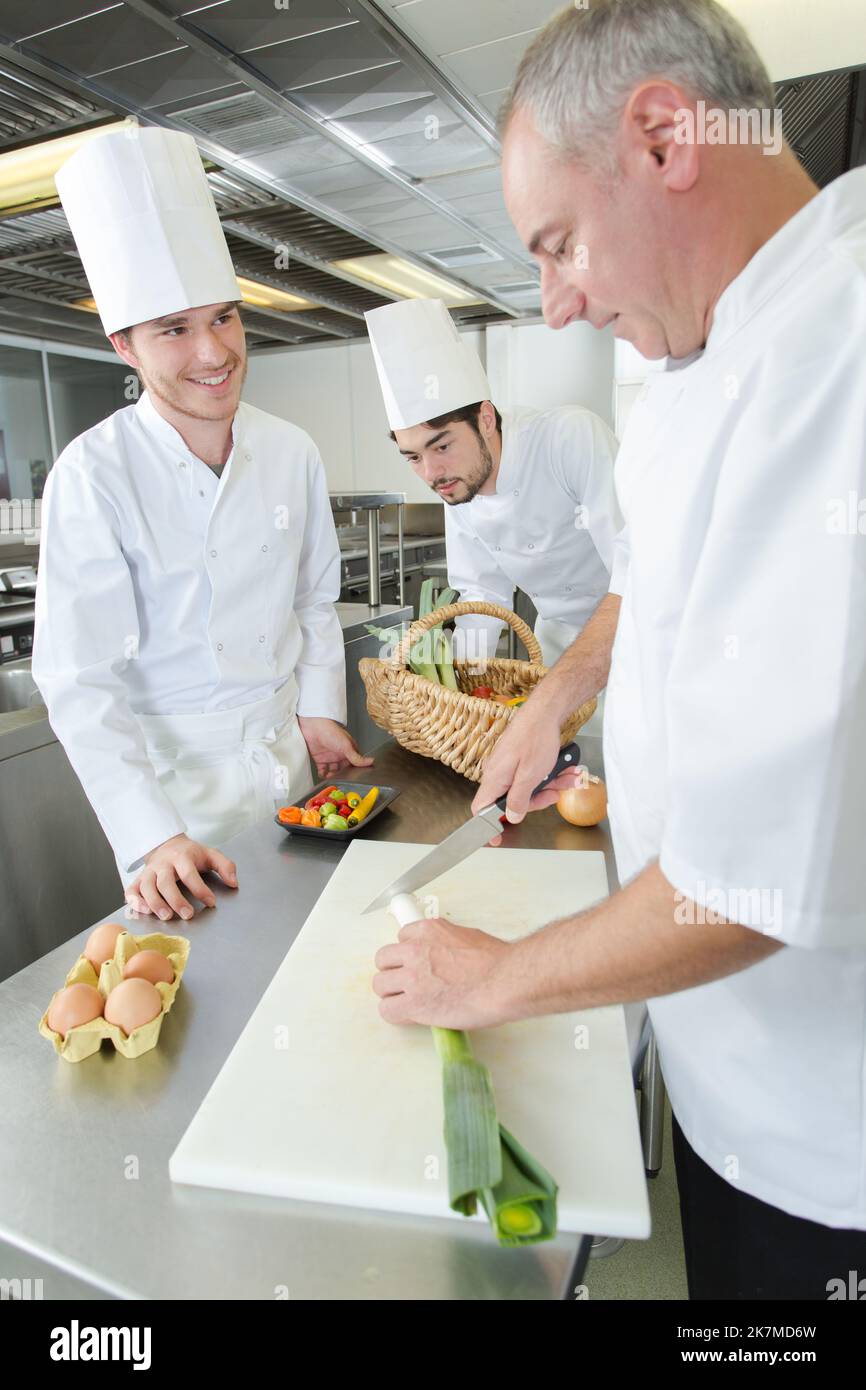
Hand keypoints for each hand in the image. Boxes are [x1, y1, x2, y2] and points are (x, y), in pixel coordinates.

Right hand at [125, 833, 237, 921]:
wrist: (167, 845)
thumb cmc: (191, 854)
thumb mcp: (210, 855)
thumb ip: (225, 866)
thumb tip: (234, 883)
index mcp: (181, 856)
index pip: (189, 873)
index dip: (200, 889)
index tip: (211, 902)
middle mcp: (162, 864)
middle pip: (165, 881)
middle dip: (175, 899)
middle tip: (188, 914)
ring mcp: (149, 872)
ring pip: (147, 887)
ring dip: (155, 903)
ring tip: (166, 917)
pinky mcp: (139, 880)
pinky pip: (132, 891)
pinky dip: (135, 902)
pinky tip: (144, 911)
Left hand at [297, 716, 373, 777]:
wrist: (313, 726)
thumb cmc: (331, 730)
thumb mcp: (346, 746)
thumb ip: (356, 757)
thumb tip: (370, 762)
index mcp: (349, 750)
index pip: (354, 763)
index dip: (355, 771)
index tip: (354, 779)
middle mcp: (340, 754)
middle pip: (343, 769)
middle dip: (343, 775)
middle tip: (341, 780)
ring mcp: (330, 756)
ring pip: (333, 771)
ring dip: (332, 776)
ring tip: (332, 779)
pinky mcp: (319, 759)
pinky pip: (322, 770)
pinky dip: (323, 774)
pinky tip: (323, 775)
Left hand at [373, 915, 511, 1027]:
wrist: (504, 983)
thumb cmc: (496, 964)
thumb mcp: (468, 937)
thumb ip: (446, 942)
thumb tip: (444, 953)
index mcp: (429, 930)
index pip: (401, 938)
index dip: (408, 953)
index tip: (414, 962)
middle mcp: (415, 950)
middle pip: (383, 959)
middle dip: (394, 971)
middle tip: (407, 983)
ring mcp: (412, 977)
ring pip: (380, 985)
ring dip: (392, 993)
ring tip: (407, 1000)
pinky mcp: (413, 1004)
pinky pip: (387, 1010)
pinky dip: (396, 1014)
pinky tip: (408, 1016)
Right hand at [471, 704, 582, 838]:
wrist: (544, 712)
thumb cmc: (534, 739)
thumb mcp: (529, 776)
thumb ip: (518, 800)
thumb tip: (511, 817)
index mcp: (494, 779)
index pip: (481, 809)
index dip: (488, 825)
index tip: (496, 838)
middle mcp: (498, 773)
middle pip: (511, 800)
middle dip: (537, 800)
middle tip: (553, 795)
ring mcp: (508, 766)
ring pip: (526, 787)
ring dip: (549, 785)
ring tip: (568, 778)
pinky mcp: (519, 760)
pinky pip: (532, 775)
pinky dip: (549, 775)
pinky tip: (565, 769)